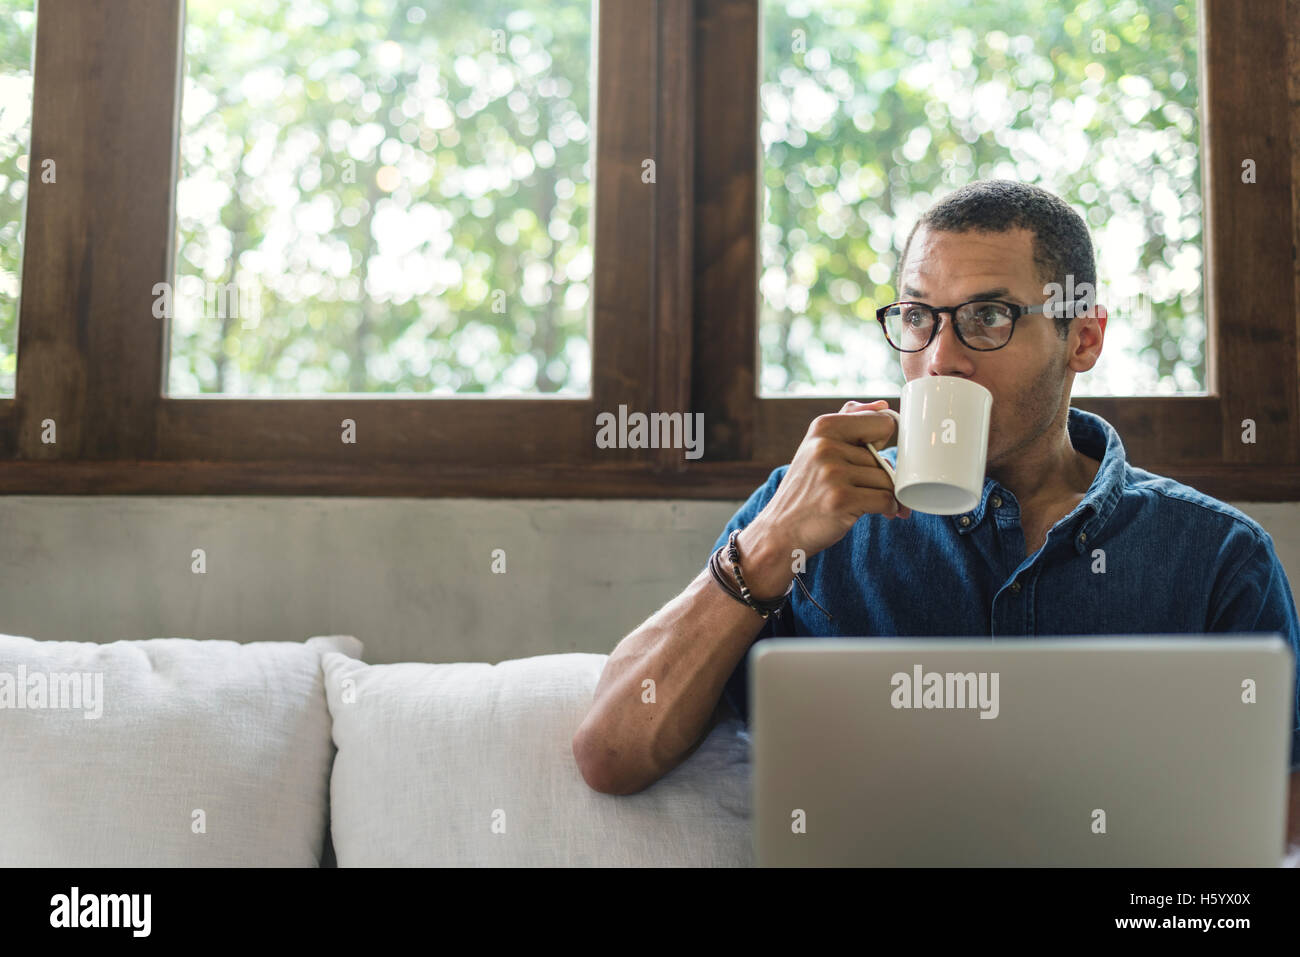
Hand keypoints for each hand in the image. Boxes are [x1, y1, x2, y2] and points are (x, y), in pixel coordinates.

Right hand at [747, 399, 910, 562]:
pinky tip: (878, 513)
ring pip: (887, 480)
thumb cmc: (806, 490)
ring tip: (864, 503)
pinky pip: (887, 500)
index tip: (870, 457)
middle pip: (885, 458)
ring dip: (885, 496)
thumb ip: (850, 422)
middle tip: (863, 489)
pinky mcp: (840, 501)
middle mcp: (825, 446)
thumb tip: (883, 406)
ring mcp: (832, 474)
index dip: (882, 443)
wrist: (780, 531)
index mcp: (823, 426)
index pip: (883, 422)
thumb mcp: (818, 448)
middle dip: (881, 477)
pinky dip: (889, 510)